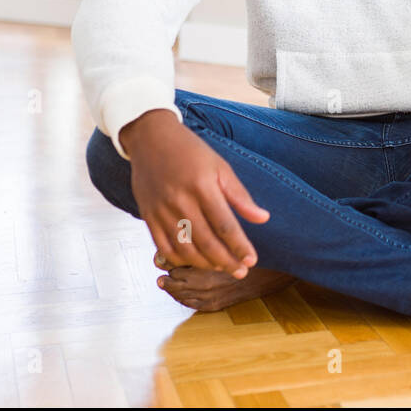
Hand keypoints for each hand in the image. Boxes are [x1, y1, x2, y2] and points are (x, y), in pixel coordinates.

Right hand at [122, 111, 269, 277]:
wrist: (151, 138)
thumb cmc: (190, 151)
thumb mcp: (220, 166)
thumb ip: (240, 195)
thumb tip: (263, 218)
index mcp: (202, 186)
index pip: (225, 225)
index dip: (239, 246)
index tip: (252, 260)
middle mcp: (180, 200)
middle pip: (206, 241)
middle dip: (226, 261)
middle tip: (241, 271)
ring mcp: (161, 210)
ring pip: (184, 248)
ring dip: (205, 263)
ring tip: (221, 268)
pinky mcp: (147, 216)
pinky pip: (163, 246)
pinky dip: (179, 259)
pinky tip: (195, 262)